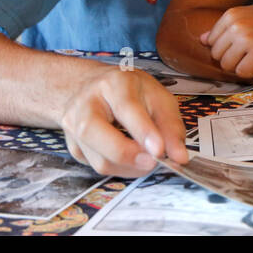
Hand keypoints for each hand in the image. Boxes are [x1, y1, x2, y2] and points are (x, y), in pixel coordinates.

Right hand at [60, 66, 188, 176]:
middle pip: (95, 133)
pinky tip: (132, 158)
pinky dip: (121, 168)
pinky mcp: (73, 147)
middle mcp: (86, 103)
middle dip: (126, 154)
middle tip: (153, 162)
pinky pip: (98, 166)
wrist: (93, 88)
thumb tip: (180, 157)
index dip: (142, 131)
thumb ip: (170, 126)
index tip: (159, 151)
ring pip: (98, 158)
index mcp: (112, 83)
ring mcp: (73, 126)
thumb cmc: (131, 92)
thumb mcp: (158, 98)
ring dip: (129, 167)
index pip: (125, 107)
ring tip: (148, 159)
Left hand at [200, 4, 252, 78]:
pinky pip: (242, 72)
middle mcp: (236, 26)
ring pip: (227, 66)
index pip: (211, 41)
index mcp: (231, 15)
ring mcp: (247, 40)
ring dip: (239, 66)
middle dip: (230, 59)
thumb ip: (225, 27)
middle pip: (217, 55)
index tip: (241, 46)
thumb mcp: (249, 16)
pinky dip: (251, 72)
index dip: (225, 48)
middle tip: (249, 54)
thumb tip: (201, 40)